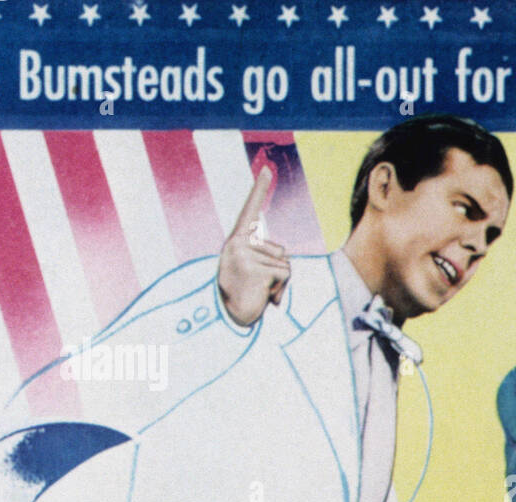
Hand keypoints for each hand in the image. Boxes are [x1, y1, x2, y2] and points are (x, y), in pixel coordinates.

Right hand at [217, 167, 289, 326]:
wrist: (229, 318)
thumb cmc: (245, 294)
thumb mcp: (253, 269)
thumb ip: (265, 257)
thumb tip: (285, 259)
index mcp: (237, 241)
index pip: (250, 210)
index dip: (259, 189)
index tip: (267, 169)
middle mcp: (238, 243)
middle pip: (282, 251)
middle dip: (279, 272)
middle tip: (259, 286)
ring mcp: (244, 255)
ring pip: (286, 264)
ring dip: (280, 283)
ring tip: (260, 292)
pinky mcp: (253, 268)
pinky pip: (284, 274)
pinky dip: (280, 290)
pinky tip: (264, 297)